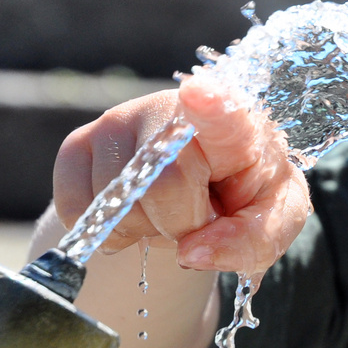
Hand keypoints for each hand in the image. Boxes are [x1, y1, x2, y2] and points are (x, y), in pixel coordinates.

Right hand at [52, 77, 310, 275]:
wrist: (201, 192)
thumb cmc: (245, 200)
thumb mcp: (270, 226)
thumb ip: (249, 242)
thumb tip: (191, 253)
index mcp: (236, 125)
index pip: (222, 114)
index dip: (210, 106)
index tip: (200, 94)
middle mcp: (172, 109)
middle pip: (163, 184)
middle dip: (179, 224)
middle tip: (195, 219)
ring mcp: (120, 120)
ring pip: (116, 201)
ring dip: (142, 230)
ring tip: (165, 210)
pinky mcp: (79, 143)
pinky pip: (76, 207)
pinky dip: (103, 230)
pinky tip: (131, 213)